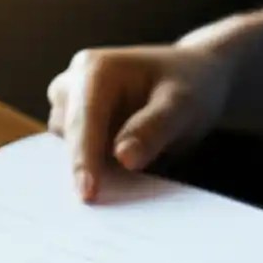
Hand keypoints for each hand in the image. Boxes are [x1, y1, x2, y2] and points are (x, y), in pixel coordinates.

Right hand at [46, 44, 231, 201]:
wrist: (195, 77)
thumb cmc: (190, 86)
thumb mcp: (183, 106)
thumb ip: (154, 129)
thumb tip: (123, 158)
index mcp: (95, 69)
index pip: (83, 120)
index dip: (84, 159)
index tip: (87, 193)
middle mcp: (72, 81)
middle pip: (69, 135)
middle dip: (88, 164)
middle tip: (117, 190)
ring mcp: (69, 102)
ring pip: (67, 147)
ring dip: (95, 164)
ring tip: (138, 161)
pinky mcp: (73, 122)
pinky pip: (75, 152)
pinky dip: (96, 165)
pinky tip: (122, 169)